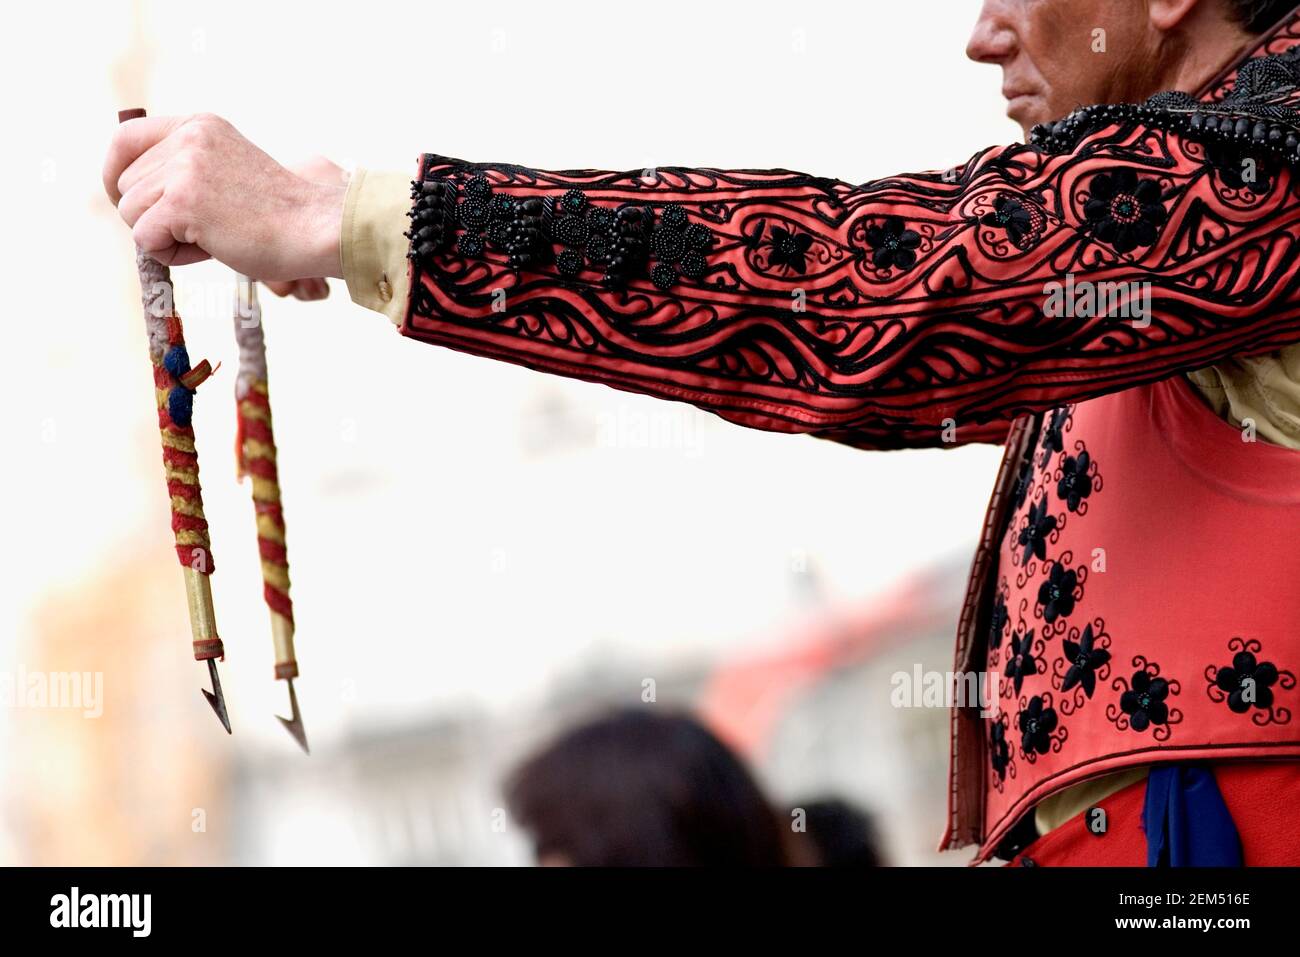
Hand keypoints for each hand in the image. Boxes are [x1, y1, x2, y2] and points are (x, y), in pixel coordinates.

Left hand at [104, 113, 345, 288]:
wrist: (314, 229)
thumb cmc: (279, 214)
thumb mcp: (228, 169)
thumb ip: (186, 167)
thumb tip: (131, 191)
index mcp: (199, 125)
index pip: (125, 138)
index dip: (115, 173)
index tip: (125, 199)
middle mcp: (188, 139)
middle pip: (126, 185)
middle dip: (151, 216)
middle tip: (201, 230)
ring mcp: (184, 169)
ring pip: (131, 214)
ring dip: (164, 238)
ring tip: (212, 239)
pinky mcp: (181, 202)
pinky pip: (145, 239)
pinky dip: (172, 256)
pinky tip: (212, 250)